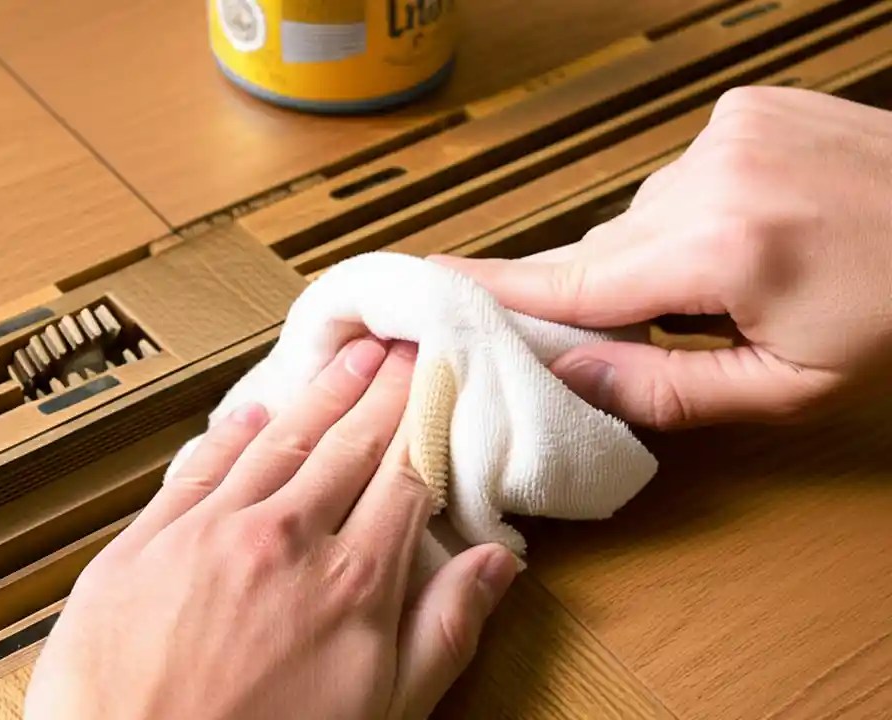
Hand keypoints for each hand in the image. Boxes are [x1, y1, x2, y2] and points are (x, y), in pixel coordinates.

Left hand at [25, 338, 516, 719]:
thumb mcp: (382, 715)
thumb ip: (442, 633)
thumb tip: (497, 564)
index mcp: (352, 584)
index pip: (402, 478)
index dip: (423, 422)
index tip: (437, 380)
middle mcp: (283, 540)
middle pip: (344, 447)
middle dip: (378, 393)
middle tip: (398, 348)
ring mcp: (207, 535)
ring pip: (274, 444)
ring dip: (315, 396)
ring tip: (347, 358)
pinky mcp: (141, 545)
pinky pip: (195, 470)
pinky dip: (227, 435)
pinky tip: (248, 413)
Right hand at [433, 86, 891, 429]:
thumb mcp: (790, 386)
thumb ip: (665, 390)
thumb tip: (568, 375)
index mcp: (723, 250)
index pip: (573, 281)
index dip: (495, 291)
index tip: (423, 285)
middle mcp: (710, 175)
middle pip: (601, 251)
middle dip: (612, 296)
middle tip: (660, 330)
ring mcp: (727, 130)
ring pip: (639, 215)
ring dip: (659, 254)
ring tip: (738, 277)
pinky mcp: (743, 108)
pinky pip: (678, 175)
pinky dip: (694, 210)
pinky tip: (753, 227)